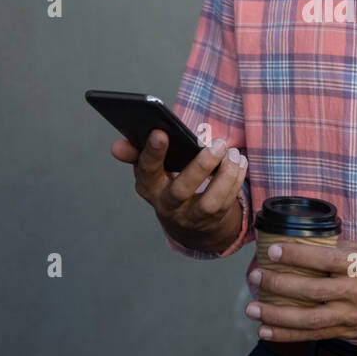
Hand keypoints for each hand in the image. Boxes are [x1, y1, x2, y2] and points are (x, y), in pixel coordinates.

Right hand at [112, 130, 246, 243]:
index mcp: (149, 187)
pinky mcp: (212, 220)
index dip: (152, 153)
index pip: (146, 171)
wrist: (187, 222)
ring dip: (225, 176)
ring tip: (232, 153)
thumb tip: (117, 147)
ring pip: (210, 202)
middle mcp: (168, 205)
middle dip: (200, 167)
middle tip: (217, 144)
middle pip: (180, 191)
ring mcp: (191, 216)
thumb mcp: (151, 170)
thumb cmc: (167, 184)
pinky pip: (227, 203)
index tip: (160, 133)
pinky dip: (236, 180)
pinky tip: (239, 162)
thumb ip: (136, 154)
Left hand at [245, 239, 356, 342]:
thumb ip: (338, 247)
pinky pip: (314, 335)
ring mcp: (352, 316)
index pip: (323, 260)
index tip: (273, 250)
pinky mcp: (349, 332)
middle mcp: (355, 292)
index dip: (296, 255)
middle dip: (279, 285)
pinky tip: (267, 331)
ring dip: (277, 315)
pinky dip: (288, 335)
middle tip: (255, 277)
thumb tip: (307, 240)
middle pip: (311, 291)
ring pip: (309, 319)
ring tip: (253, 308)